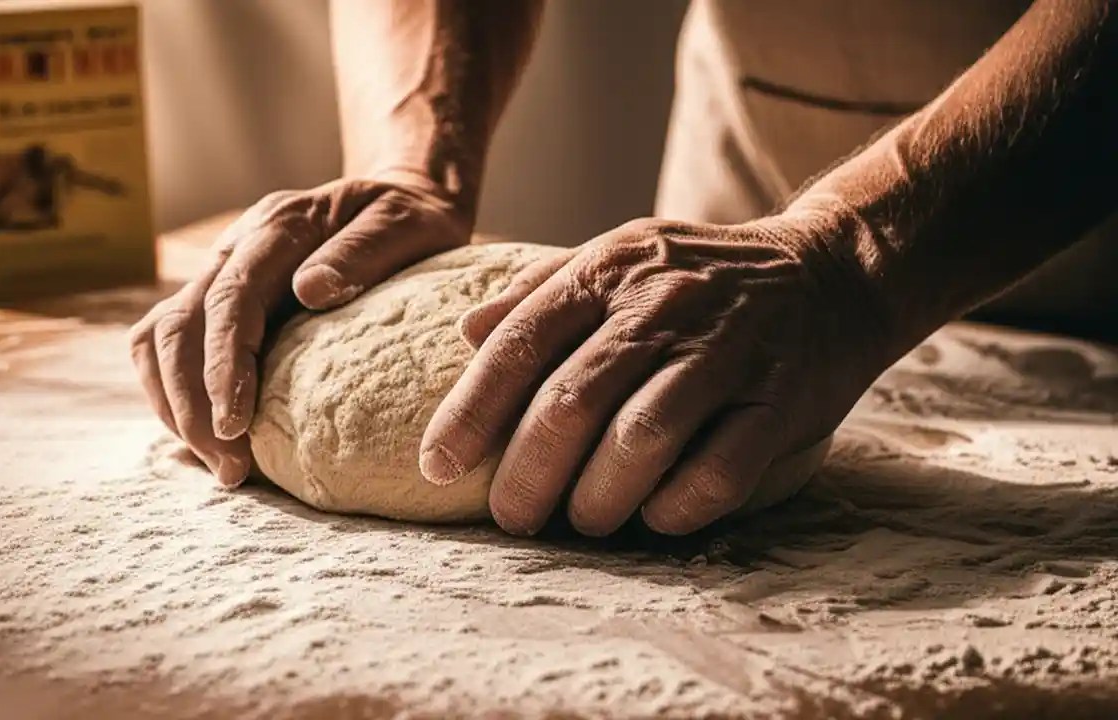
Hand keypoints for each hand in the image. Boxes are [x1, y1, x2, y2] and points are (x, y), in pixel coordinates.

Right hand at [130, 172, 472, 485]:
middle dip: (191, 404)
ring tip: (221, 467)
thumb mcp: (408, 224)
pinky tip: (209, 441)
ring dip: (176, 407)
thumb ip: (364, 251)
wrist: (404, 196)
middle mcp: (238, 246)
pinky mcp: (220, 298)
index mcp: (279, 227)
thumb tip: (310, 289)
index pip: (230, 298)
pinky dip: (177, 396)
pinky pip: (172, 346)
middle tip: (231, 471)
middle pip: (178, 325)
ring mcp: (222, 271)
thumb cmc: (413, 220)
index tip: (235, 425)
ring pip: (160, 338)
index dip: (224, 364)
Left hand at [419, 216, 892, 535]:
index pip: (521, 342)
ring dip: (598, 498)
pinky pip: (720, 470)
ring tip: (584, 521)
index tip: (438, 464)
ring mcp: (726, 351)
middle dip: (527, 474)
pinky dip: (677, 507)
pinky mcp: (781, 398)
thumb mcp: (618, 259)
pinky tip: (657, 516)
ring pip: (640, 439)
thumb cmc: (702, 278)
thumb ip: (541, 292)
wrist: (833, 271)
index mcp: (610, 271)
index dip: (471, 410)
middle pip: (571, 401)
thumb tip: (466, 331)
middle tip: (510, 516)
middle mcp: (663, 305)